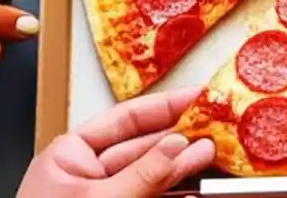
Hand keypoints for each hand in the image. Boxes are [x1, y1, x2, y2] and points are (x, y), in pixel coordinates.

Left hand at [17, 86, 215, 197]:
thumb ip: (144, 174)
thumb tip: (180, 146)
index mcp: (69, 156)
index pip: (124, 119)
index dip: (164, 106)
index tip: (198, 97)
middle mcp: (87, 176)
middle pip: (143, 148)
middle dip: (181, 139)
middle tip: (216, 129)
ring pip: (152, 178)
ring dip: (182, 170)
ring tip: (214, 157)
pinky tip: (195, 192)